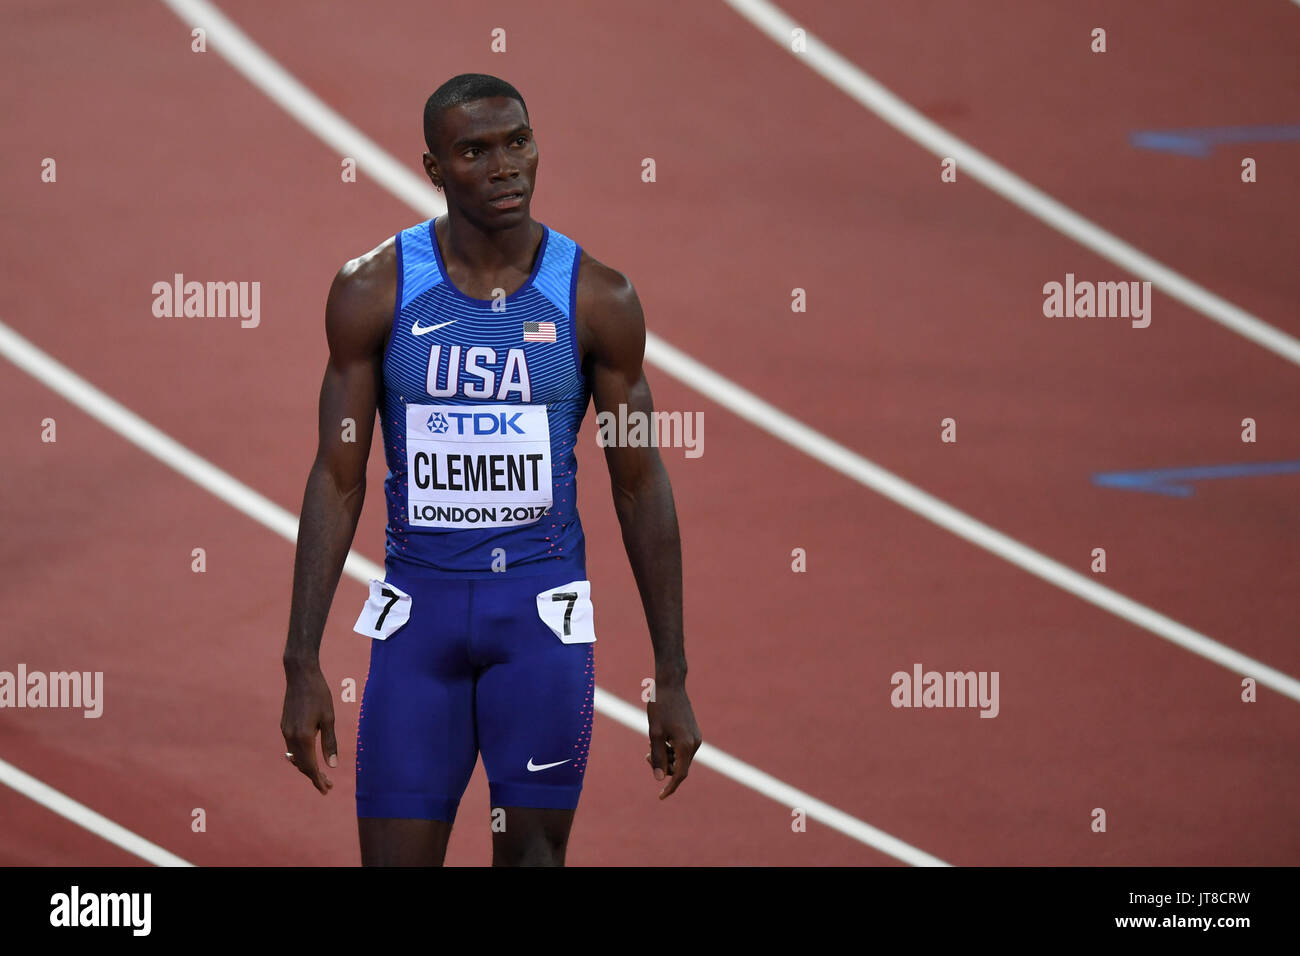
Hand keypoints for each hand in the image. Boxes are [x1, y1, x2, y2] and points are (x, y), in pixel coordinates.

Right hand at [280, 663, 337, 794]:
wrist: (300, 675)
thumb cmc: (319, 694)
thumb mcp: (329, 718)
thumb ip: (330, 743)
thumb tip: (332, 765)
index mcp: (304, 737)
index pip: (310, 767)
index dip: (318, 780)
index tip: (326, 790)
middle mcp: (291, 737)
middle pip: (301, 765)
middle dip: (314, 777)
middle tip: (328, 785)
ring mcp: (285, 731)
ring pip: (295, 757)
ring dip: (307, 767)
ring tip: (321, 774)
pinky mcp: (284, 726)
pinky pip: (292, 748)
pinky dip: (301, 756)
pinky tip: (310, 757)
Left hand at [645, 682, 700, 798]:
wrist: (671, 685)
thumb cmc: (660, 707)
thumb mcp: (654, 733)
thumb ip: (657, 757)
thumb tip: (659, 778)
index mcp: (685, 746)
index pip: (679, 775)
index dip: (670, 787)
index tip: (660, 797)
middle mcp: (694, 744)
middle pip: (679, 767)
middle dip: (663, 766)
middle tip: (646, 756)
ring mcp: (695, 738)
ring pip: (681, 758)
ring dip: (666, 757)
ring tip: (650, 745)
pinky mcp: (693, 732)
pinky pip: (683, 749)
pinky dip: (671, 749)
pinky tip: (660, 739)